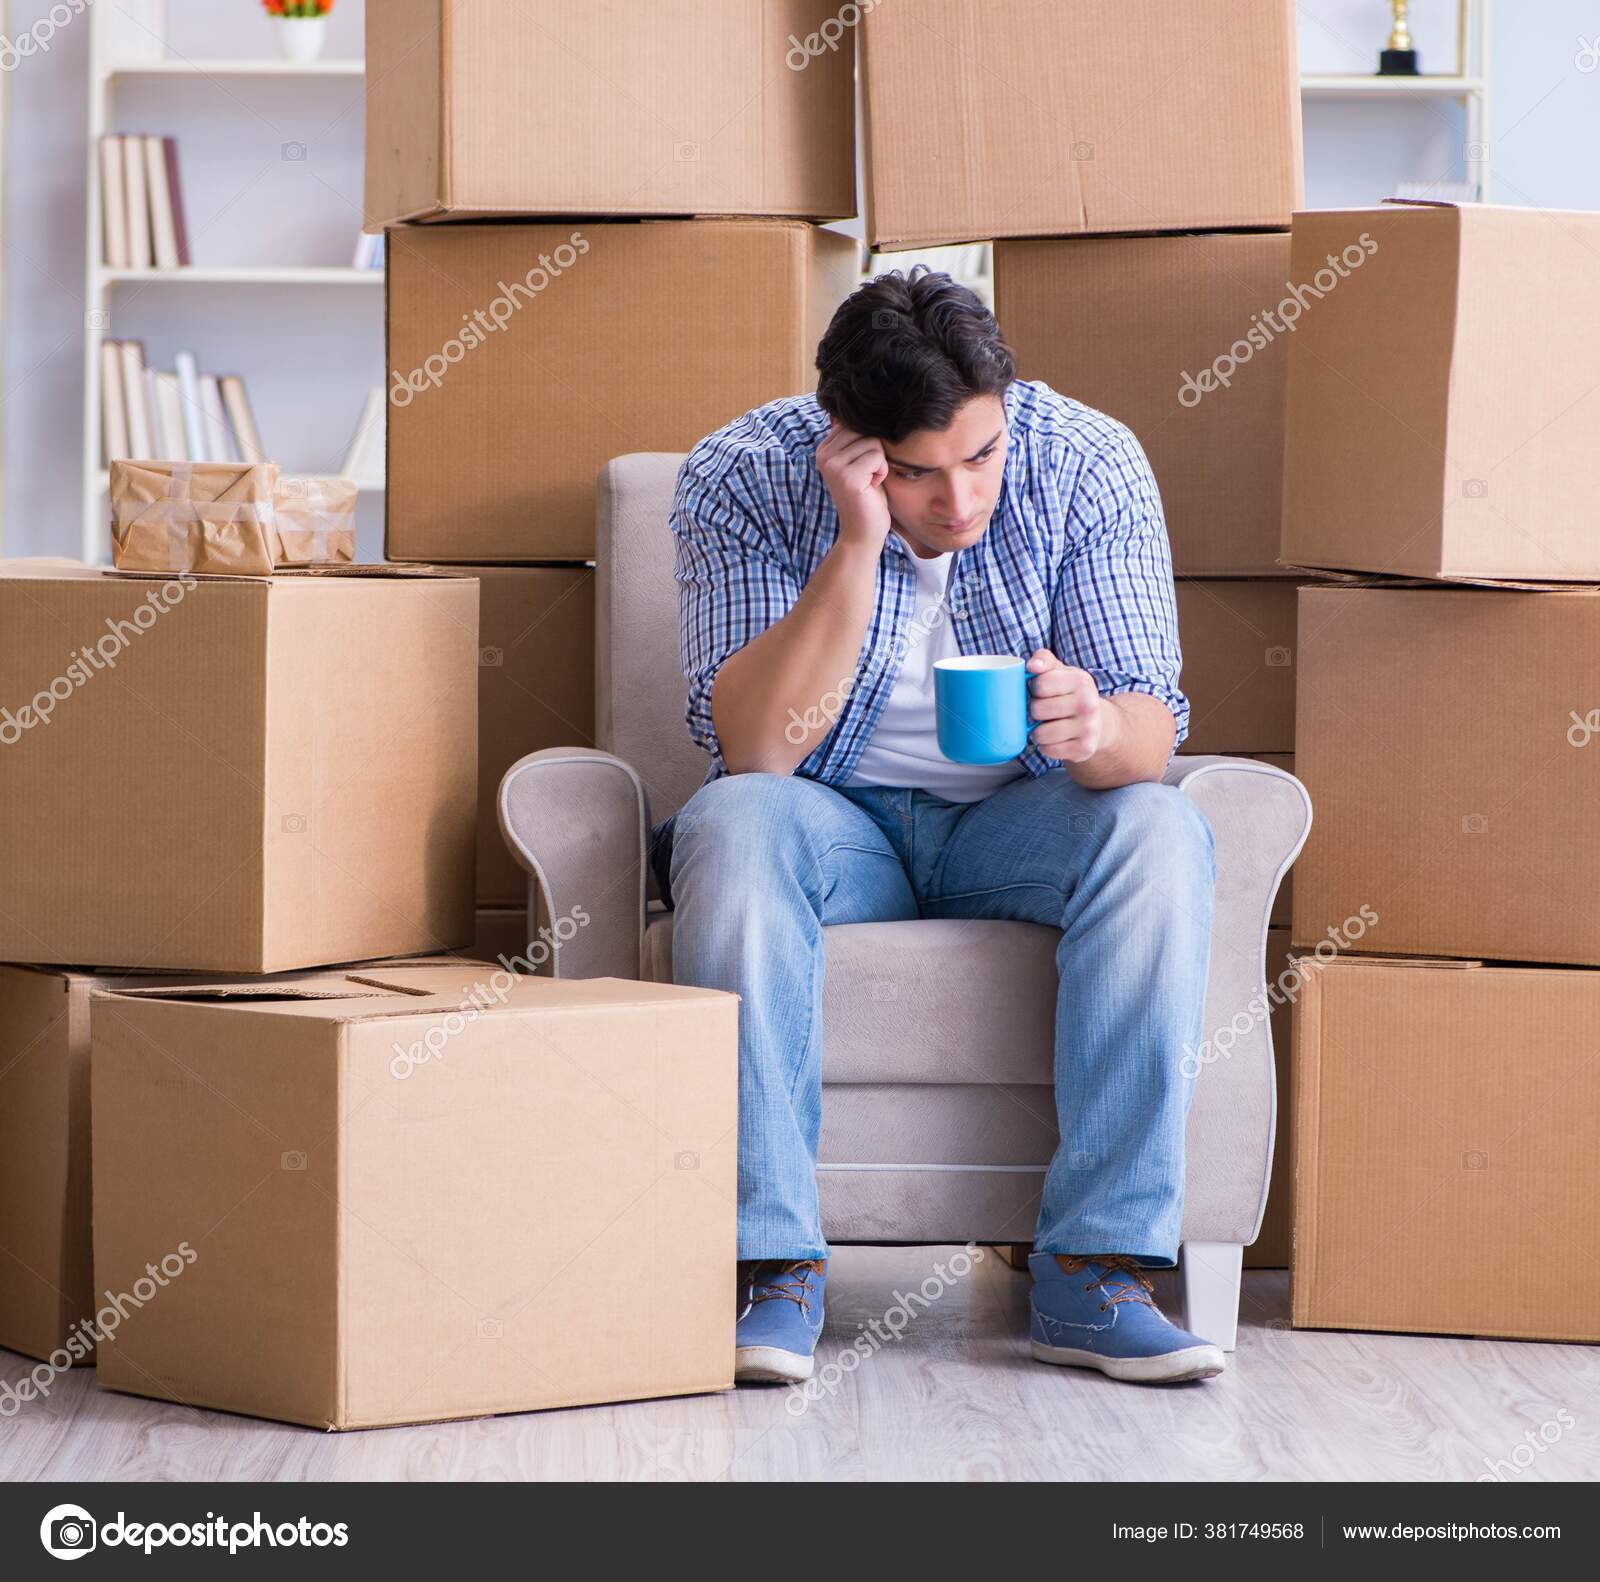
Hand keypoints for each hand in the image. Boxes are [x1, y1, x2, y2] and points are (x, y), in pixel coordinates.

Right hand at [816, 421, 891, 548]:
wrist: (863, 531)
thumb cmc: (867, 495)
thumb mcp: (860, 460)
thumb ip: (856, 437)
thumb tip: (860, 407)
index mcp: (824, 448)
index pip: (856, 423)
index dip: (869, 444)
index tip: (862, 467)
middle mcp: (823, 455)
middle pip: (865, 430)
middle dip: (875, 453)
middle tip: (867, 476)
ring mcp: (833, 466)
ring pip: (873, 443)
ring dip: (879, 464)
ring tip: (869, 482)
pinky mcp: (847, 477)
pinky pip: (877, 457)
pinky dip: (881, 473)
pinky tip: (871, 487)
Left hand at [1026, 650, 1108, 763]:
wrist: (1100, 722)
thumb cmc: (1072, 694)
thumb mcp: (1061, 672)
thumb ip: (1044, 660)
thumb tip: (1032, 666)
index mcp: (1081, 681)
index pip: (1040, 684)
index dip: (1035, 689)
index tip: (1042, 691)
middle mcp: (1088, 704)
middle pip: (1037, 710)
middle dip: (1035, 711)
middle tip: (1044, 711)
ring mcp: (1088, 728)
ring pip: (1041, 733)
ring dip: (1038, 731)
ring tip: (1047, 725)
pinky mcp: (1084, 748)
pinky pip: (1048, 750)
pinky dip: (1046, 746)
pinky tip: (1055, 739)